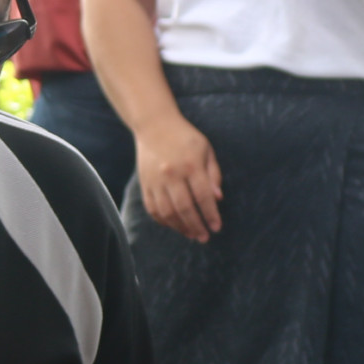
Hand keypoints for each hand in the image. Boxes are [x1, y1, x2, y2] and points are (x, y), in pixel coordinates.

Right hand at [134, 113, 222, 242]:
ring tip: (191, 235)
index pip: (203, 196)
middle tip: (204, 238)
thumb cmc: (186, 138)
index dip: (211, 215)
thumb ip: (214, 174)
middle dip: (196, 226)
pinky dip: (163, 221)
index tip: (216, 228)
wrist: (154, 125)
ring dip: (180, 227)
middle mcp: (172, 174)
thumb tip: (218, 198)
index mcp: (191, 165)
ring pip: (167, 212)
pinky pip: (152, 208)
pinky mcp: (145, 183)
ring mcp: (156, 180)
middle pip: (185, 208)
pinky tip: (174, 225)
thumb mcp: (206, 150)